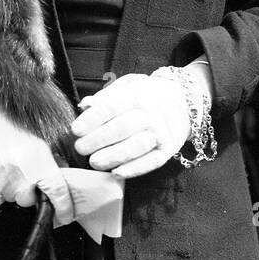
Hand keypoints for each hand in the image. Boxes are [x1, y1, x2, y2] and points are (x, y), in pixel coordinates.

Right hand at [0, 105, 72, 221]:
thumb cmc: (15, 123)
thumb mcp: (42, 141)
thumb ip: (52, 164)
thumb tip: (61, 187)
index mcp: (39, 159)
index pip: (57, 192)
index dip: (63, 208)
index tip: (64, 215)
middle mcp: (20, 170)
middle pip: (28, 200)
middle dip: (28, 191)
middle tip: (23, 172)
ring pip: (10, 199)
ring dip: (11, 190)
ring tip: (8, 168)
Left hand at [71, 72, 190, 177]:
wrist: (182, 101)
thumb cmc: (146, 95)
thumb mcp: (127, 86)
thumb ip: (105, 96)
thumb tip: (84, 105)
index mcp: (137, 95)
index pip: (112, 107)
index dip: (92, 119)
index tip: (75, 129)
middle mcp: (151, 114)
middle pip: (122, 128)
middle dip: (98, 140)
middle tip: (80, 148)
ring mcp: (161, 132)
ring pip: (136, 146)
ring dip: (113, 156)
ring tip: (94, 162)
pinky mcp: (168, 149)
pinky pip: (152, 162)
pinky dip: (134, 169)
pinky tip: (117, 173)